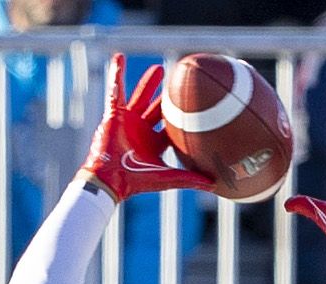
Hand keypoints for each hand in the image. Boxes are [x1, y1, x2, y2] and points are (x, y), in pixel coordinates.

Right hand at [83, 54, 216, 202]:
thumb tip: (215, 184)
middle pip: (156, 110)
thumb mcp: (166, 178)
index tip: (194, 108)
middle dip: (165, 98)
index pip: (169, 127)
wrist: (111, 179)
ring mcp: (128, 122)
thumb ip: (189, 179)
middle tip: (178, 82)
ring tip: (159, 69)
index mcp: (153, 144)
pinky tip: (119, 58)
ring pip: (140, 97)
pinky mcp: (114, 115)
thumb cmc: (136, 181)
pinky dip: (116, 75)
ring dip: (148, 83)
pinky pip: (115, 91)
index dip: (181, 118)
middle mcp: (141, 131)